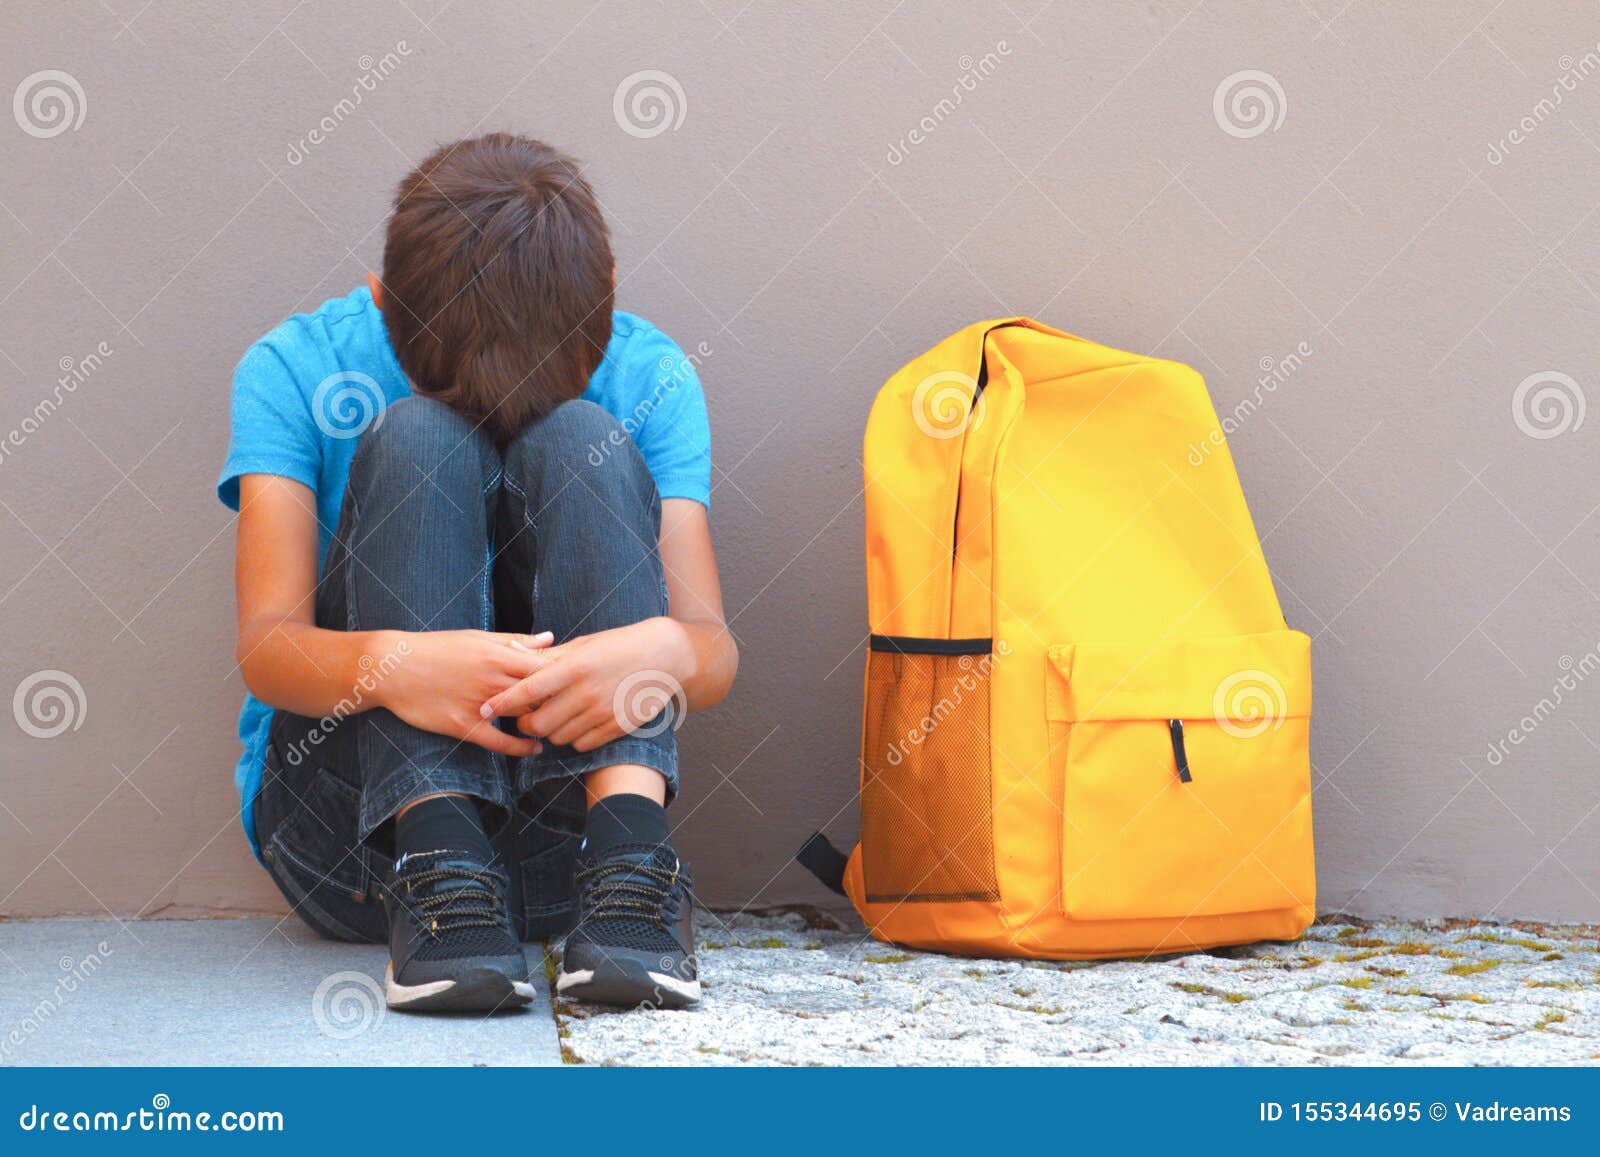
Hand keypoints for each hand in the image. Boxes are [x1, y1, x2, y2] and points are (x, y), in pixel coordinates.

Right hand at [374, 629, 554, 756]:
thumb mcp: (478, 637)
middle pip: (542, 694)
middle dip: (559, 701)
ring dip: (543, 723)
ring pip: (524, 717)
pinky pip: (500, 742)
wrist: (394, 667)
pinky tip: (533, 748)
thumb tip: (551, 638)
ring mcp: (479, 704)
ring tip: (557, 726)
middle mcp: (494, 680)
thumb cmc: (437, 648)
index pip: (548, 668)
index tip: (575, 683)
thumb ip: (517, 640)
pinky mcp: (463, 726)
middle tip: (572, 707)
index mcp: (499, 655)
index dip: (565, 677)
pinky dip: (521, 747)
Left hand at [477, 619, 688, 751]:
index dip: (502, 702)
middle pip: (538, 723)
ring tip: (558, 716)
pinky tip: (579, 723)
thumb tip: (511, 652)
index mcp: (575, 667)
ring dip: (551, 731)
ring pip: (558, 737)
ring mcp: (603, 712)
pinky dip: (574, 738)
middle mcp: (587, 692)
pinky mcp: (617, 727)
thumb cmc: (617, 646)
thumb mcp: (583, 645)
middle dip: (526, 723)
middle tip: (528, 716)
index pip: (528, 690)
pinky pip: (582, 744)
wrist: (664, 657)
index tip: (484, 710)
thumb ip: (548, 656)